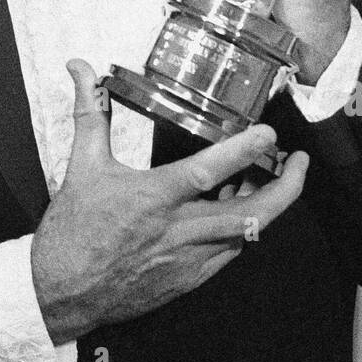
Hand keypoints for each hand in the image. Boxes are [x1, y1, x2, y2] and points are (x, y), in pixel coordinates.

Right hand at [31, 60, 309, 343]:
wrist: (61, 293)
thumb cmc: (72, 233)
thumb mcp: (82, 166)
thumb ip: (90, 113)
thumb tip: (81, 69)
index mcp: (154, 199)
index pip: (209, 172)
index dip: (244, 151)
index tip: (268, 132)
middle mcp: (178, 232)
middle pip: (251, 214)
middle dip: (286, 188)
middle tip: (299, 162)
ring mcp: (188, 260)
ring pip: (246, 235)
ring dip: (266, 206)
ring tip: (273, 178)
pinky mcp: (188, 280)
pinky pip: (228, 253)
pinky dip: (241, 230)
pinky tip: (239, 210)